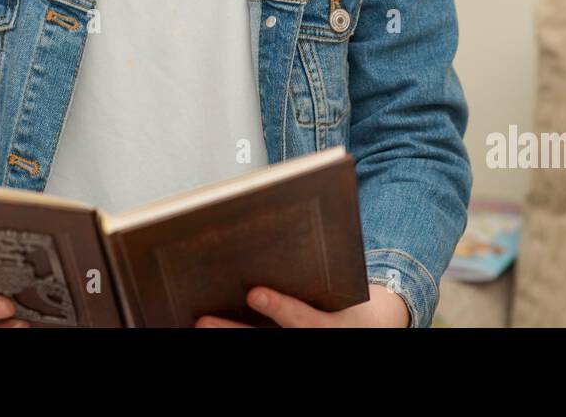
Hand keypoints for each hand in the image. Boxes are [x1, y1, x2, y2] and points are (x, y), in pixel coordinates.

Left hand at [195, 283, 409, 326]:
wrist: (366, 329)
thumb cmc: (348, 300)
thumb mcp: (343, 282)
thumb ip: (316, 264)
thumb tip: (284, 220)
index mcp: (331, 328)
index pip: (306, 322)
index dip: (280, 308)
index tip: (254, 293)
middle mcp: (311, 341)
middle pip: (268, 342)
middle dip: (233, 331)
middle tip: (204, 320)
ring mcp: (295, 346)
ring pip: (256, 344)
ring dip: (226, 334)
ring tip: (200, 321)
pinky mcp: (279, 345)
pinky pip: (255, 342)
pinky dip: (231, 332)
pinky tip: (210, 322)